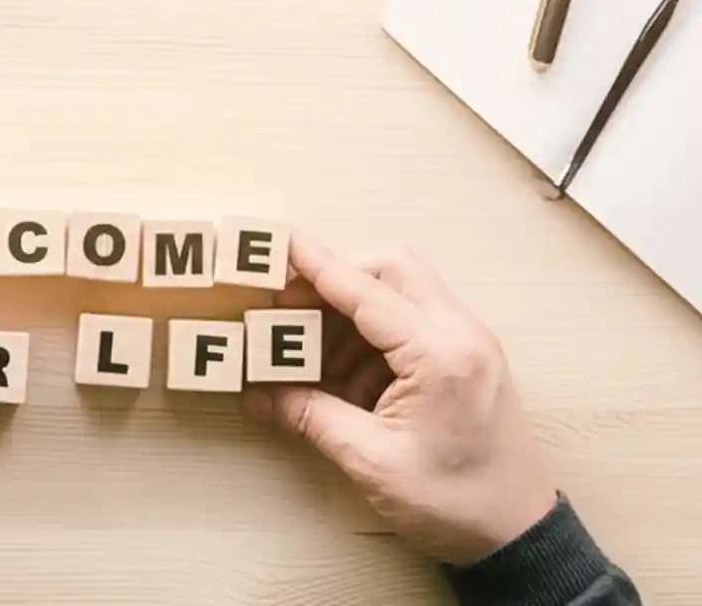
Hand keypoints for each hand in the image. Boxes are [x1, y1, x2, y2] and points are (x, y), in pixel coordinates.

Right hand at [243, 231, 555, 564]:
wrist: (518, 536)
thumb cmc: (456, 504)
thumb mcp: (370, 460)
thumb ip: (310, 416)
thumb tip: (259, 395)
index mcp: (440, 353)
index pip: (366, 289)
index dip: (317, 265)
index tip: (279, 242)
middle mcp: (461, 334)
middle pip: (391, 269)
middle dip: (336, 282)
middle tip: (289, 311)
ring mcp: (469, 344)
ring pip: (399, 294)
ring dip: (350, 318)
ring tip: (313, 363)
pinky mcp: (467, 360)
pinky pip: (410, 325)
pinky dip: (371, 342)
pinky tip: (347, 384)